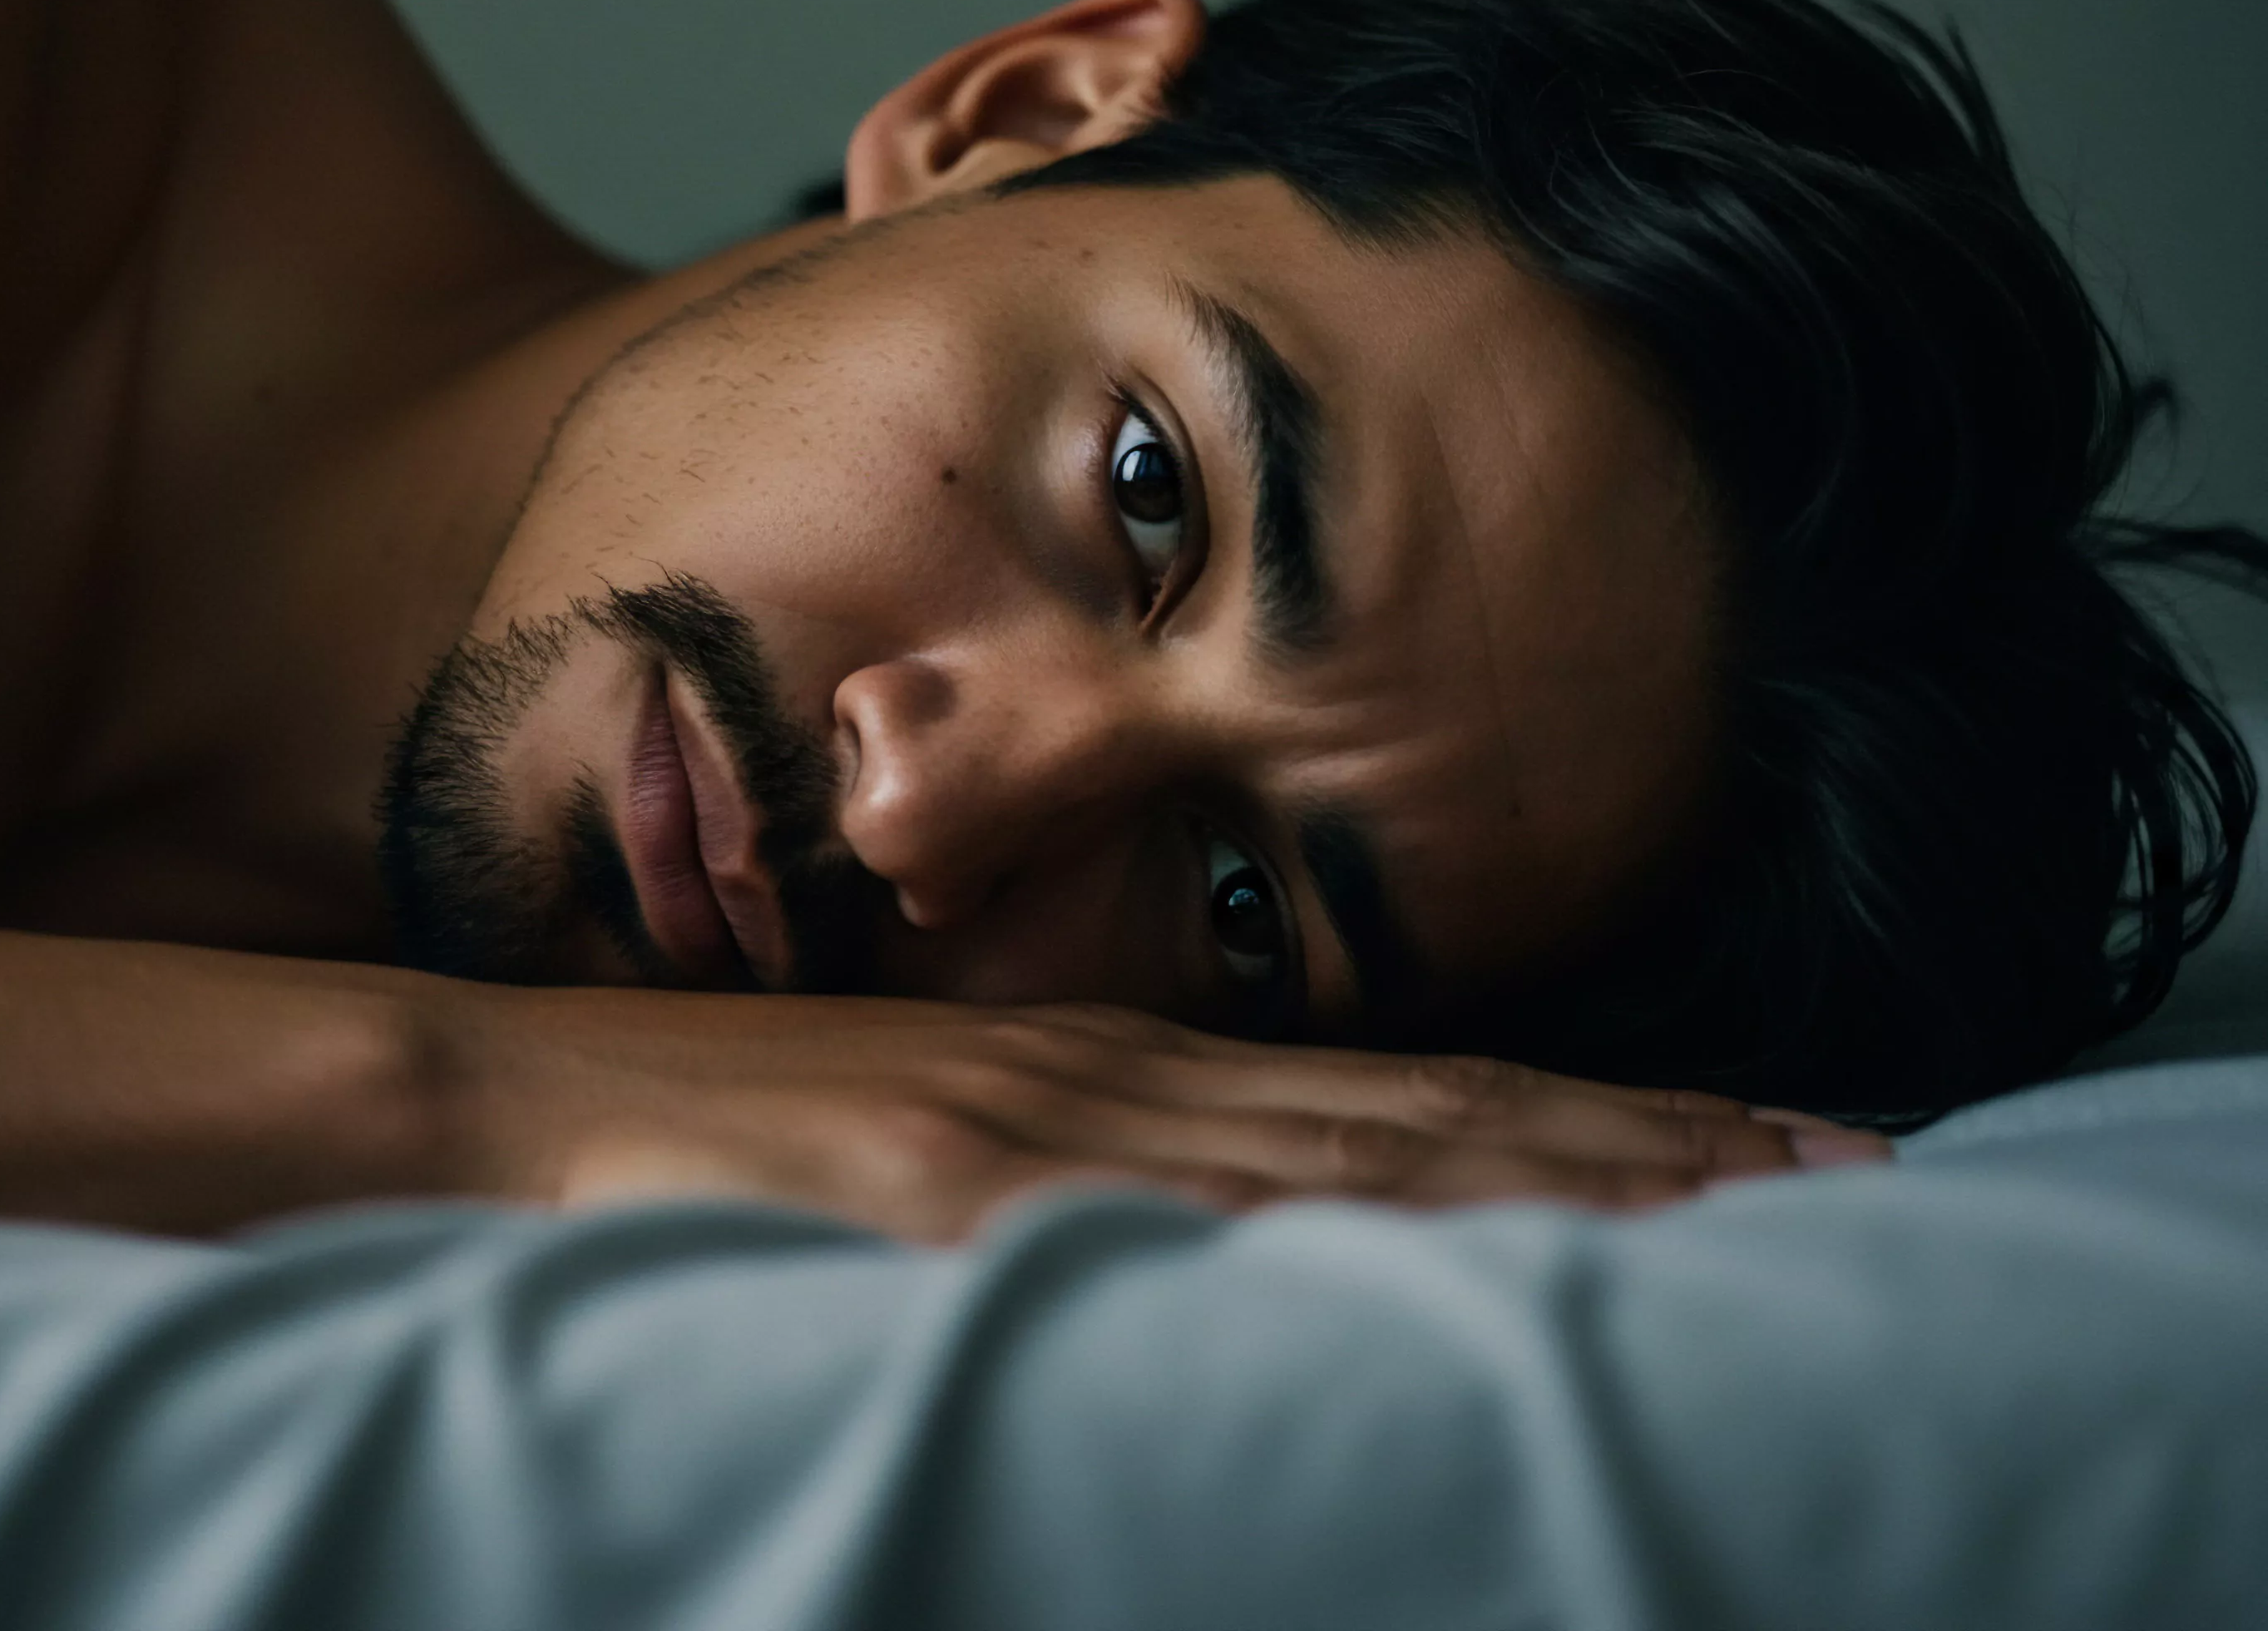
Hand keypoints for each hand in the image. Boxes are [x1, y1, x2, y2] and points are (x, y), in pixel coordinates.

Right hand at [447, 989, 1884, 1243]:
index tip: (1758, 1141)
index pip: (1393, 1095)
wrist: (481, 1096)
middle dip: (1647, 1146)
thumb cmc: (684, 1136)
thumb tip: (1203, 1236)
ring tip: (1748, 1200)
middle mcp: (1103, 1092)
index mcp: (1100, 1078)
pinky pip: (1183, 1223)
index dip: (1587, 1117)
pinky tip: (1465, 1253)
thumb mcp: (905, 1142)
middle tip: (1850, 1163)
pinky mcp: (943, 1194)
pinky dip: (1345, 1232)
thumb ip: (1055, 1176)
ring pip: (1354, 1157)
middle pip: (1425, 1117)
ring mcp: (1033, 1139)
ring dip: (1563, 1175)